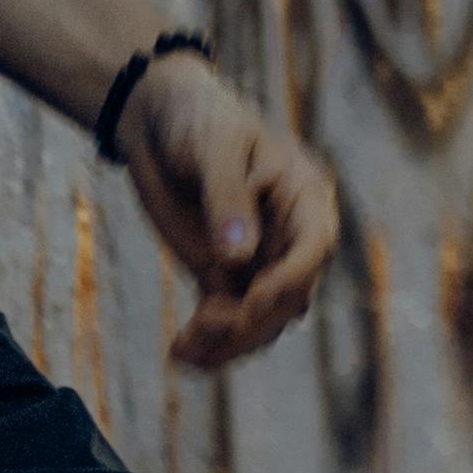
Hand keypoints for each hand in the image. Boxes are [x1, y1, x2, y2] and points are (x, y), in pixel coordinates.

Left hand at [121, 50, 337, 372]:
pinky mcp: (225, 276)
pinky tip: (180, 353)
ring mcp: (259, 260)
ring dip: (228, 342)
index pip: (314, 247)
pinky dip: (208, 342)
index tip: (251, 301)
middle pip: (289, 296)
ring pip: (262, 320)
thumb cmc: (198, 119)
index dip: (289, 280)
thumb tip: (239, 258)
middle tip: (202, 329)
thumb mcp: (214, 147)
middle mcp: (289, 235)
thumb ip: (227, 198)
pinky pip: (228, 320)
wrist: (158, 121)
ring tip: (183, 349)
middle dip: (251, 321)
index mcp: (303, 195)